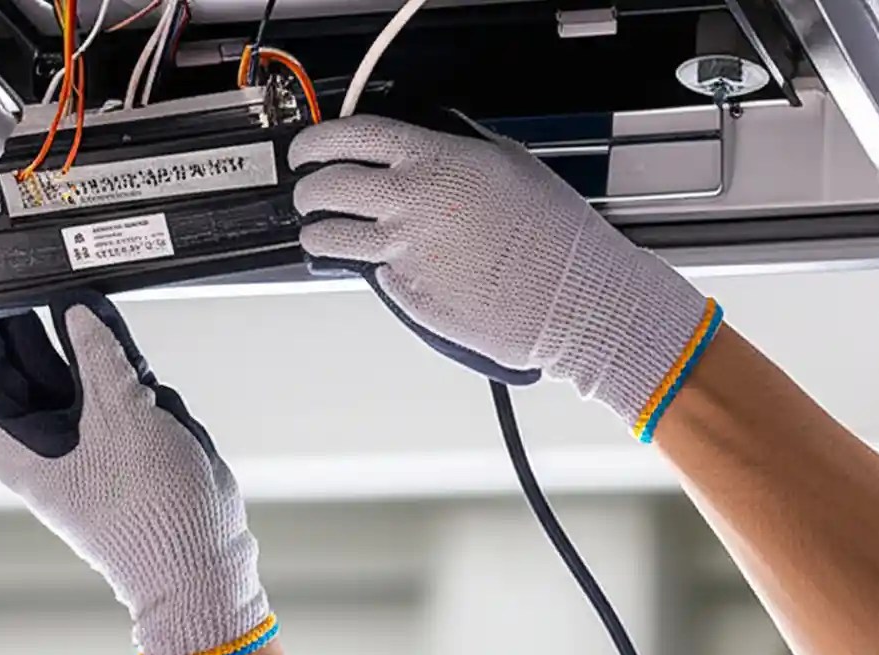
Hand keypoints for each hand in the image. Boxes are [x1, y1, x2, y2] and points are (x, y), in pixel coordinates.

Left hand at [0, 238, 274, 654]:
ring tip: (6, 261)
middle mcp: (33, 433)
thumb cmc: (154, 519)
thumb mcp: (126, 423)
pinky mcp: (109, 429)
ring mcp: (71, 430)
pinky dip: (82, 335)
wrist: (199, 564)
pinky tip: (79, 299)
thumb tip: (80, 308)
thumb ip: (100, 359)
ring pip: (33, 356)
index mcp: (15, 442)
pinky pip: (86, 369)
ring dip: (21, 310)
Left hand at [289, 114, 719, 440]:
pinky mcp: (403, 292)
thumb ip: (454, 150)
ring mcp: (400, 250)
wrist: (570, 295)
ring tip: (322, 233)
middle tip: (309, 193)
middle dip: (307, 189)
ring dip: (317, 232)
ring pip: (328, 237)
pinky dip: (369, 265)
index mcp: (432, 160)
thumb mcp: (506, 161)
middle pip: (324, 187)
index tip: (308, 149)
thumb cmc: (553, 231)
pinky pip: (370, 272)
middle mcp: (406, 202)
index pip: (348, 136)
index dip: (317, 140)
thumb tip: (427, 146)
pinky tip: (389, 261)